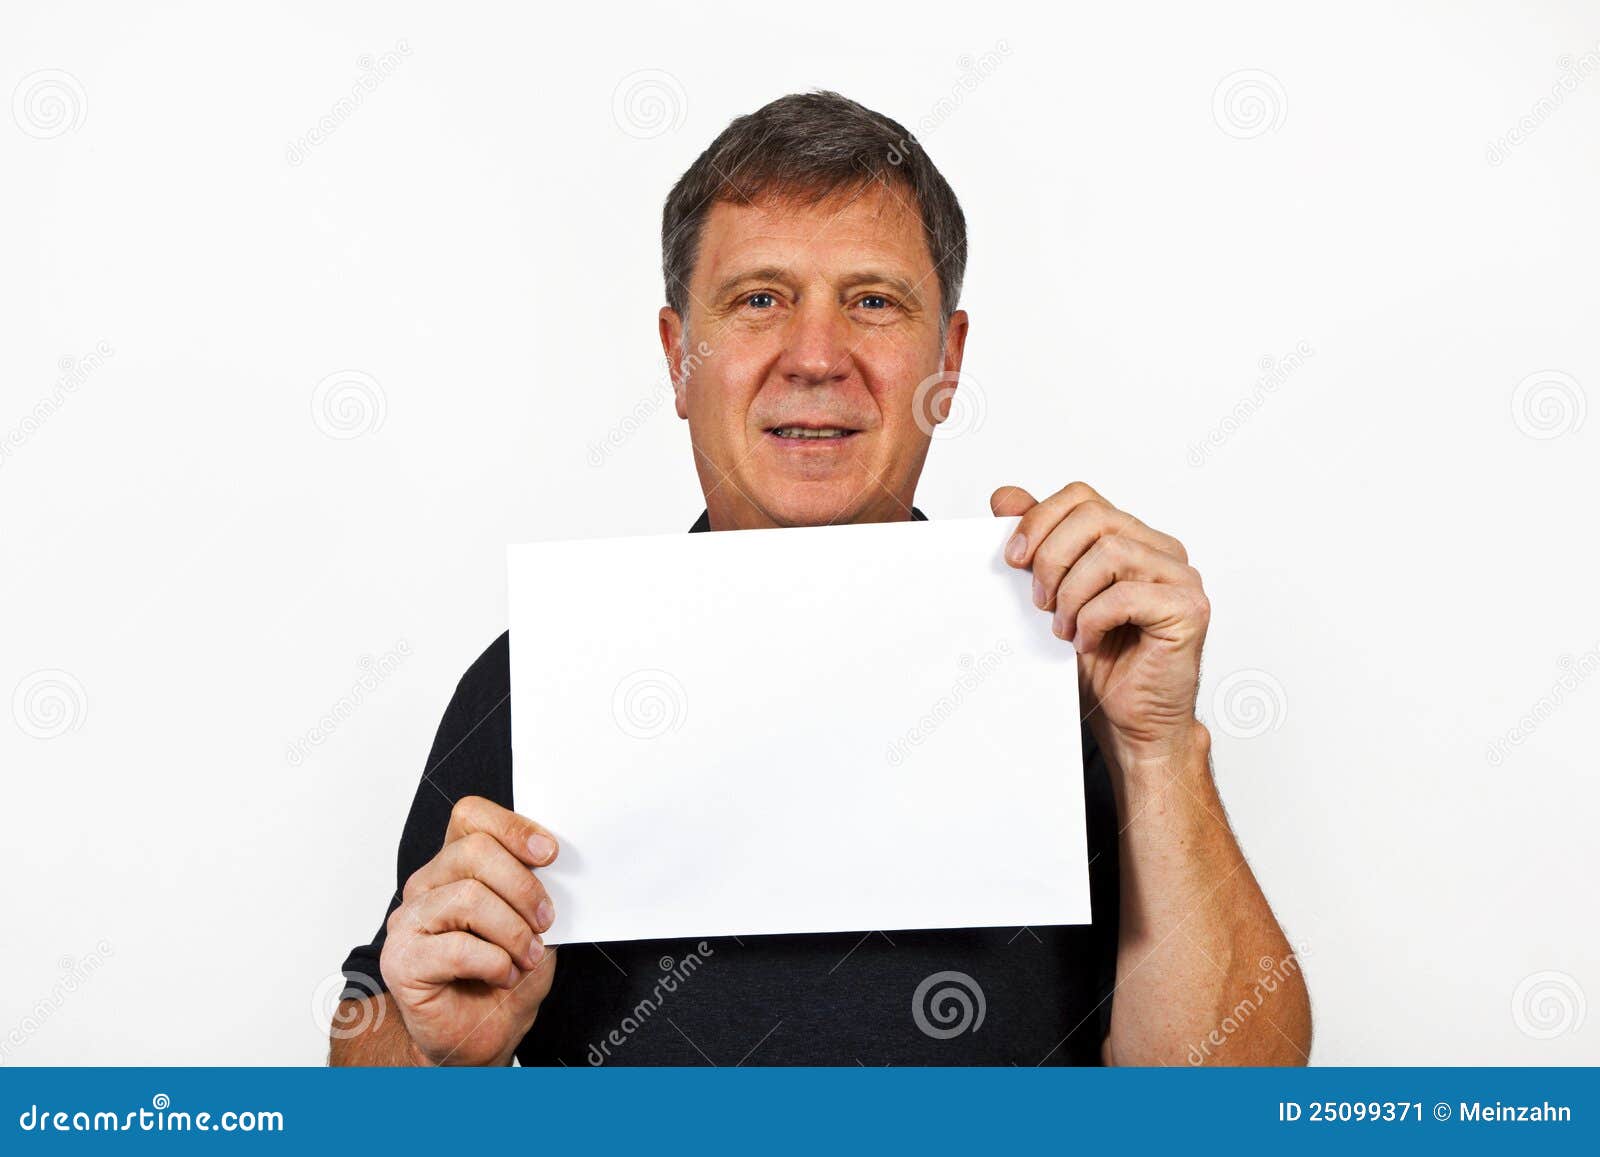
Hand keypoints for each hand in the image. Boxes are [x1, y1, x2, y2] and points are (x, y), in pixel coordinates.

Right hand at [379, 796, 559, 1064]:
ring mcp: (409, 921)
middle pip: (474, 851)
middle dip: (523, 887)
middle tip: (544, 921)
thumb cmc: (506, 976)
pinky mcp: (401, 960)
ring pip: (469, 897)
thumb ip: (534, 884)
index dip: (512, 827)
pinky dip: (495, 963)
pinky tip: (502, 976)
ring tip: (525, 957)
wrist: (480, 1037)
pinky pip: (458, 947)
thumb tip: (553, 858)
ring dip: (512, 932)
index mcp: (454, 866)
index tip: (549, 853)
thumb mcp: (533, 921)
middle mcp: (426, 885)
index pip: (471, 816)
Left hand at [992, 482, 1210, 771]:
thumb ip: (1038, 545)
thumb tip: (1005, 497)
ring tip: (1064, 629)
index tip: (1014, 559)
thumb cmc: (1100, 664)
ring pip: (1109, 552)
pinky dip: (1094, 619)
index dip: (1040, 519)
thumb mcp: (1054, 596)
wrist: (1132, 723)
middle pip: (1093, 517)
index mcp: (1132, 537)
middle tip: (1040, 603)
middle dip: (1051, 559)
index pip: (1082, 497)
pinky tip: (1088, 643)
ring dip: (1072, 595)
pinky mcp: (1189, 609)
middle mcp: (1161, 550)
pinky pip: (1127, 594)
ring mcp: (1180, 577)